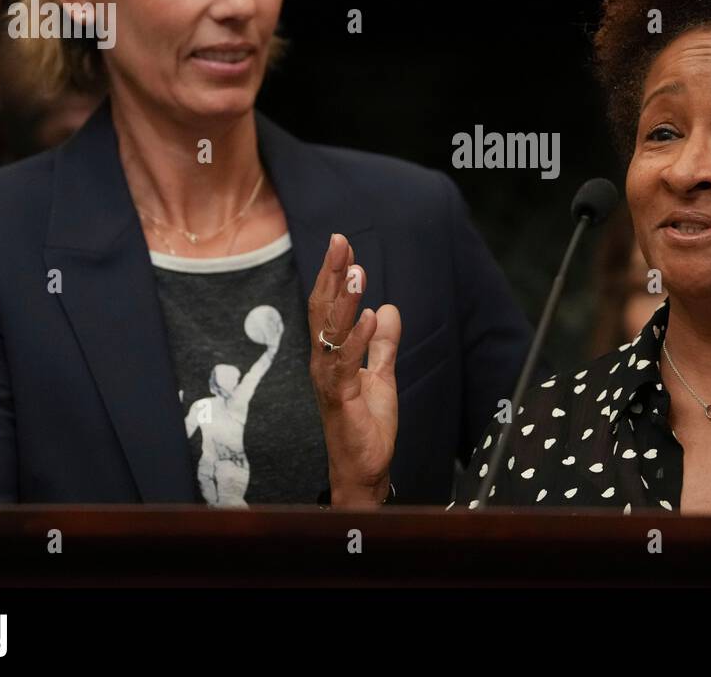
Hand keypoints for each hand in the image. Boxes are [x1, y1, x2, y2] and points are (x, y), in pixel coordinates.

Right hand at [307, 233, 400, 507]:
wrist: (365, 468)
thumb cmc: (366, 425)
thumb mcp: (381, 375)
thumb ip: (382, 344)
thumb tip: (387, 309)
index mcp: (331, 354)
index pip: (328, 307)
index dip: (333, 275)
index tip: (341, 244)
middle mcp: (323, 362)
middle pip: (323, 311)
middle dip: (331, 275)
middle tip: (340, 242)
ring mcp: (328, 380)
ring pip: (331, 333)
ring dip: (344, 301)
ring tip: (357, 272)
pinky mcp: (340, 399)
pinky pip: (346, 364)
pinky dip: (358, 339)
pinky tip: (369, 317)